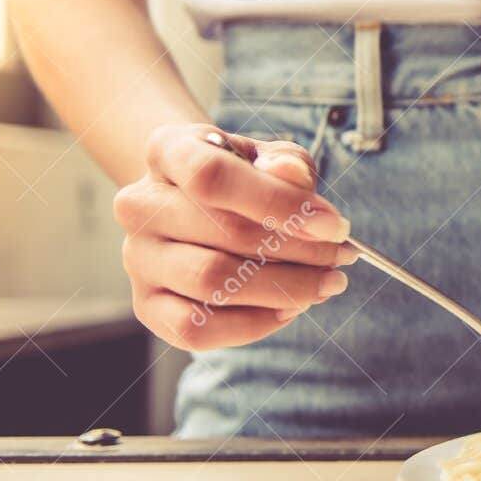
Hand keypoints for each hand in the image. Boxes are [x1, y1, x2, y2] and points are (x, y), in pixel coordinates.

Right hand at [113, 124, 354, 349]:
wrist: (200, 204)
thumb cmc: (246, 178)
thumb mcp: (272, 157)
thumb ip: (287, 163)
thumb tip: (290, 174)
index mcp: (168, 152)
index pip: (212, 177)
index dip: (279, 204)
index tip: (334, 226)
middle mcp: (140, 205)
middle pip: (223, 235)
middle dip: (300, 252)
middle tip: (343, 257)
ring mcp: (138, 258)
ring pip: (212, 284)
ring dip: (284, 289)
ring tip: (325, 282)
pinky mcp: (147, 306)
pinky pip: (197, 329)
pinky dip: (254, 324)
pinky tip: (290, 307)